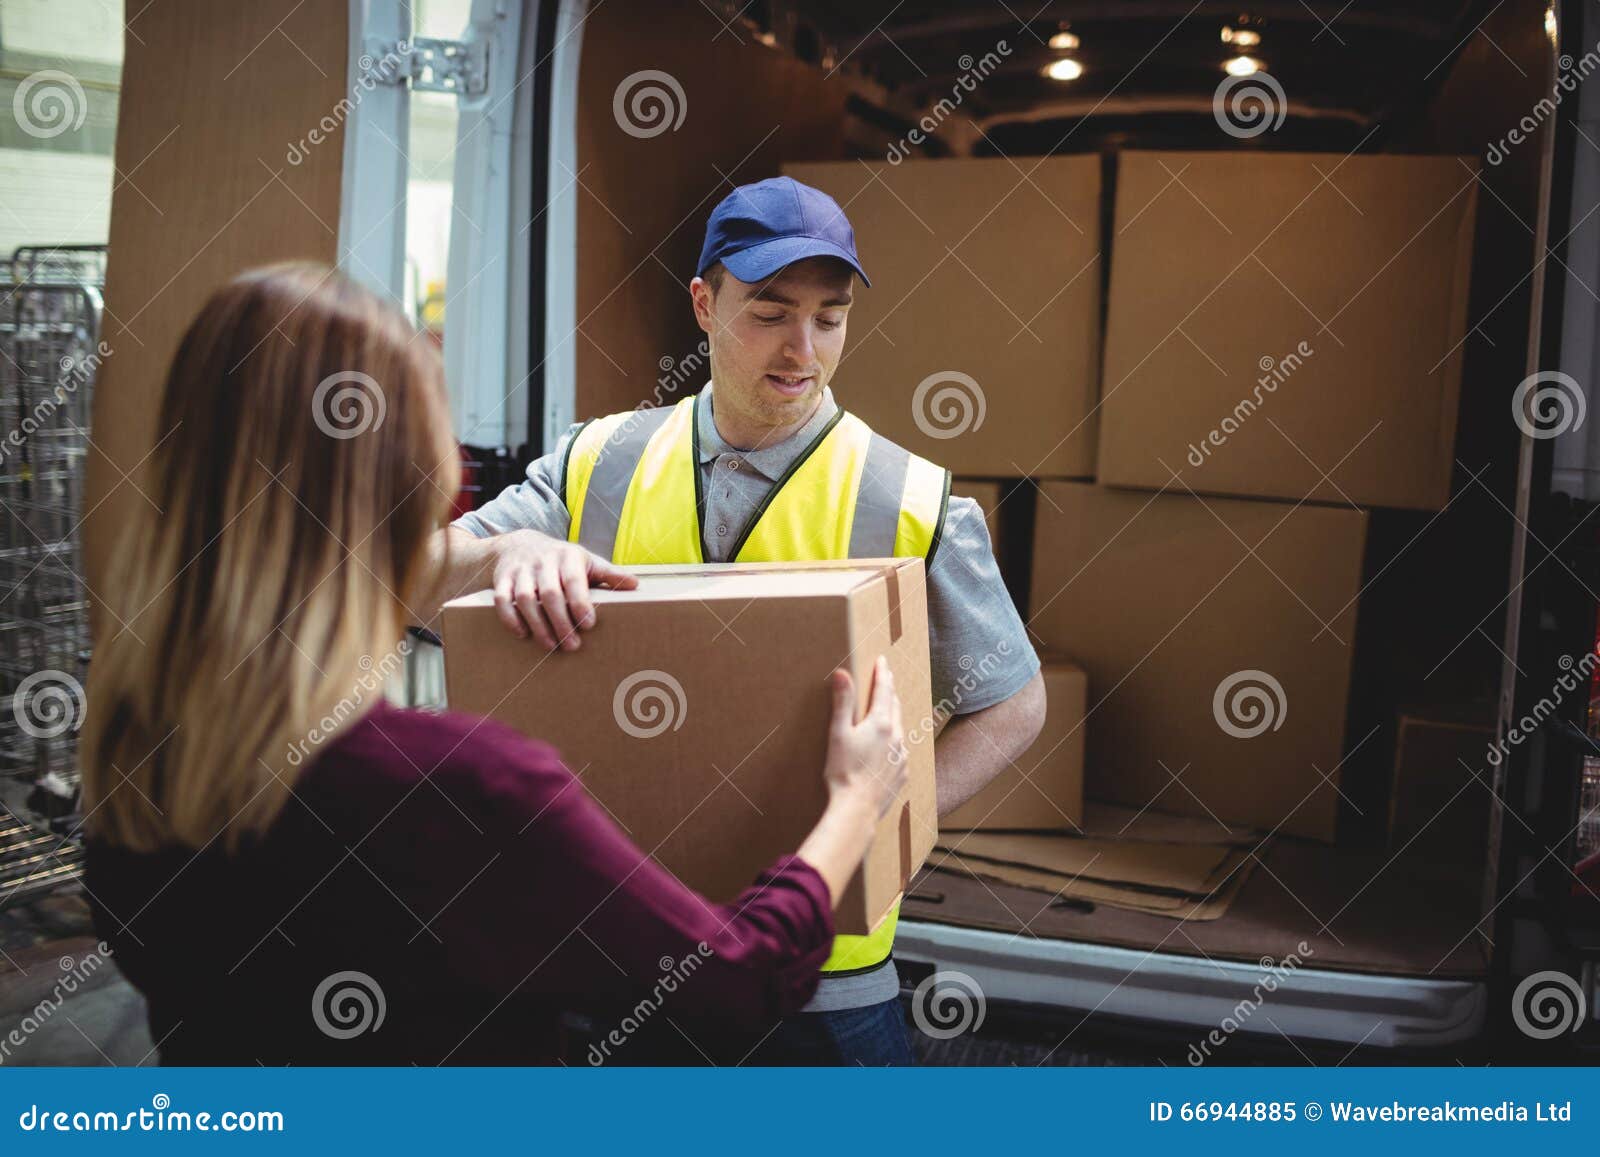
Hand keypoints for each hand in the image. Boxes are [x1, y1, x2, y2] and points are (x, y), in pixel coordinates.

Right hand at [490, 529, 637, 649]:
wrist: (519, 545)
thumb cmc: (561, 560)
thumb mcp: (586, 561)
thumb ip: (608, 573)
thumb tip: (635, 585)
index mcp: (568, 556)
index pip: (574, 581)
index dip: (580, 603)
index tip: (588, 625)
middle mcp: (543, 561)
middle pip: (550, 594)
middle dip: (562, 622)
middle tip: (573, 645)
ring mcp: (520, 570)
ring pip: (526, 599)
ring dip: (538, 625)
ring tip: (551, 646)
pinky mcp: (502, 579)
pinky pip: (502, 600)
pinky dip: (511, 619)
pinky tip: (523, 634)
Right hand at [822, 656, 907, 819]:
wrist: (858, 809)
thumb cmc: (843, 772)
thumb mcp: (838, 734)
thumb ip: (842, 702)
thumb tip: (841, 673)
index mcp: (880, 724)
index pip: (883, 690)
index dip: (882, 673)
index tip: (882, 661)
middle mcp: (896, 737)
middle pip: (894, 706)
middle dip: (890, 691)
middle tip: (886, 678)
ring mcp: (901, 756)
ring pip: (900, 728)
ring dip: (894, 715)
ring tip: (888, 709)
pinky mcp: (902, 773)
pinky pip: (901, 750)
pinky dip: (895, 740)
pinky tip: (890, 746)